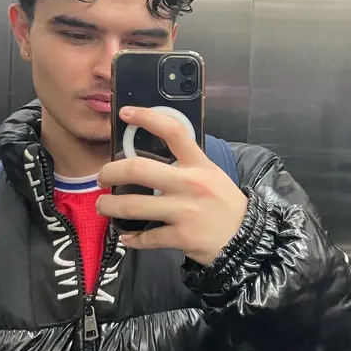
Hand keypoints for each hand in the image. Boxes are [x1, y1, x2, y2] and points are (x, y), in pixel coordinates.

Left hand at [96, 107, 247, 265]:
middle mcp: (190, 183)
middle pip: (138, 169)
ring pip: (133, 206)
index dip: (146, 117)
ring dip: (110, 206)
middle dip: (110, 172)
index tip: (125, 112)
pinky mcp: (180, 236)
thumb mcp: (211, 174)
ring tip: (103, 206)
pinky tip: (128, 236)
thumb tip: (151, 157)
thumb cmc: (225, 203)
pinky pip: (146, 237)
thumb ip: (186, 164)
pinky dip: (132, 238)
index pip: (173, 131)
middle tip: (102, 176)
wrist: (247, 238)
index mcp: (199, 164)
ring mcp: (184, 210)